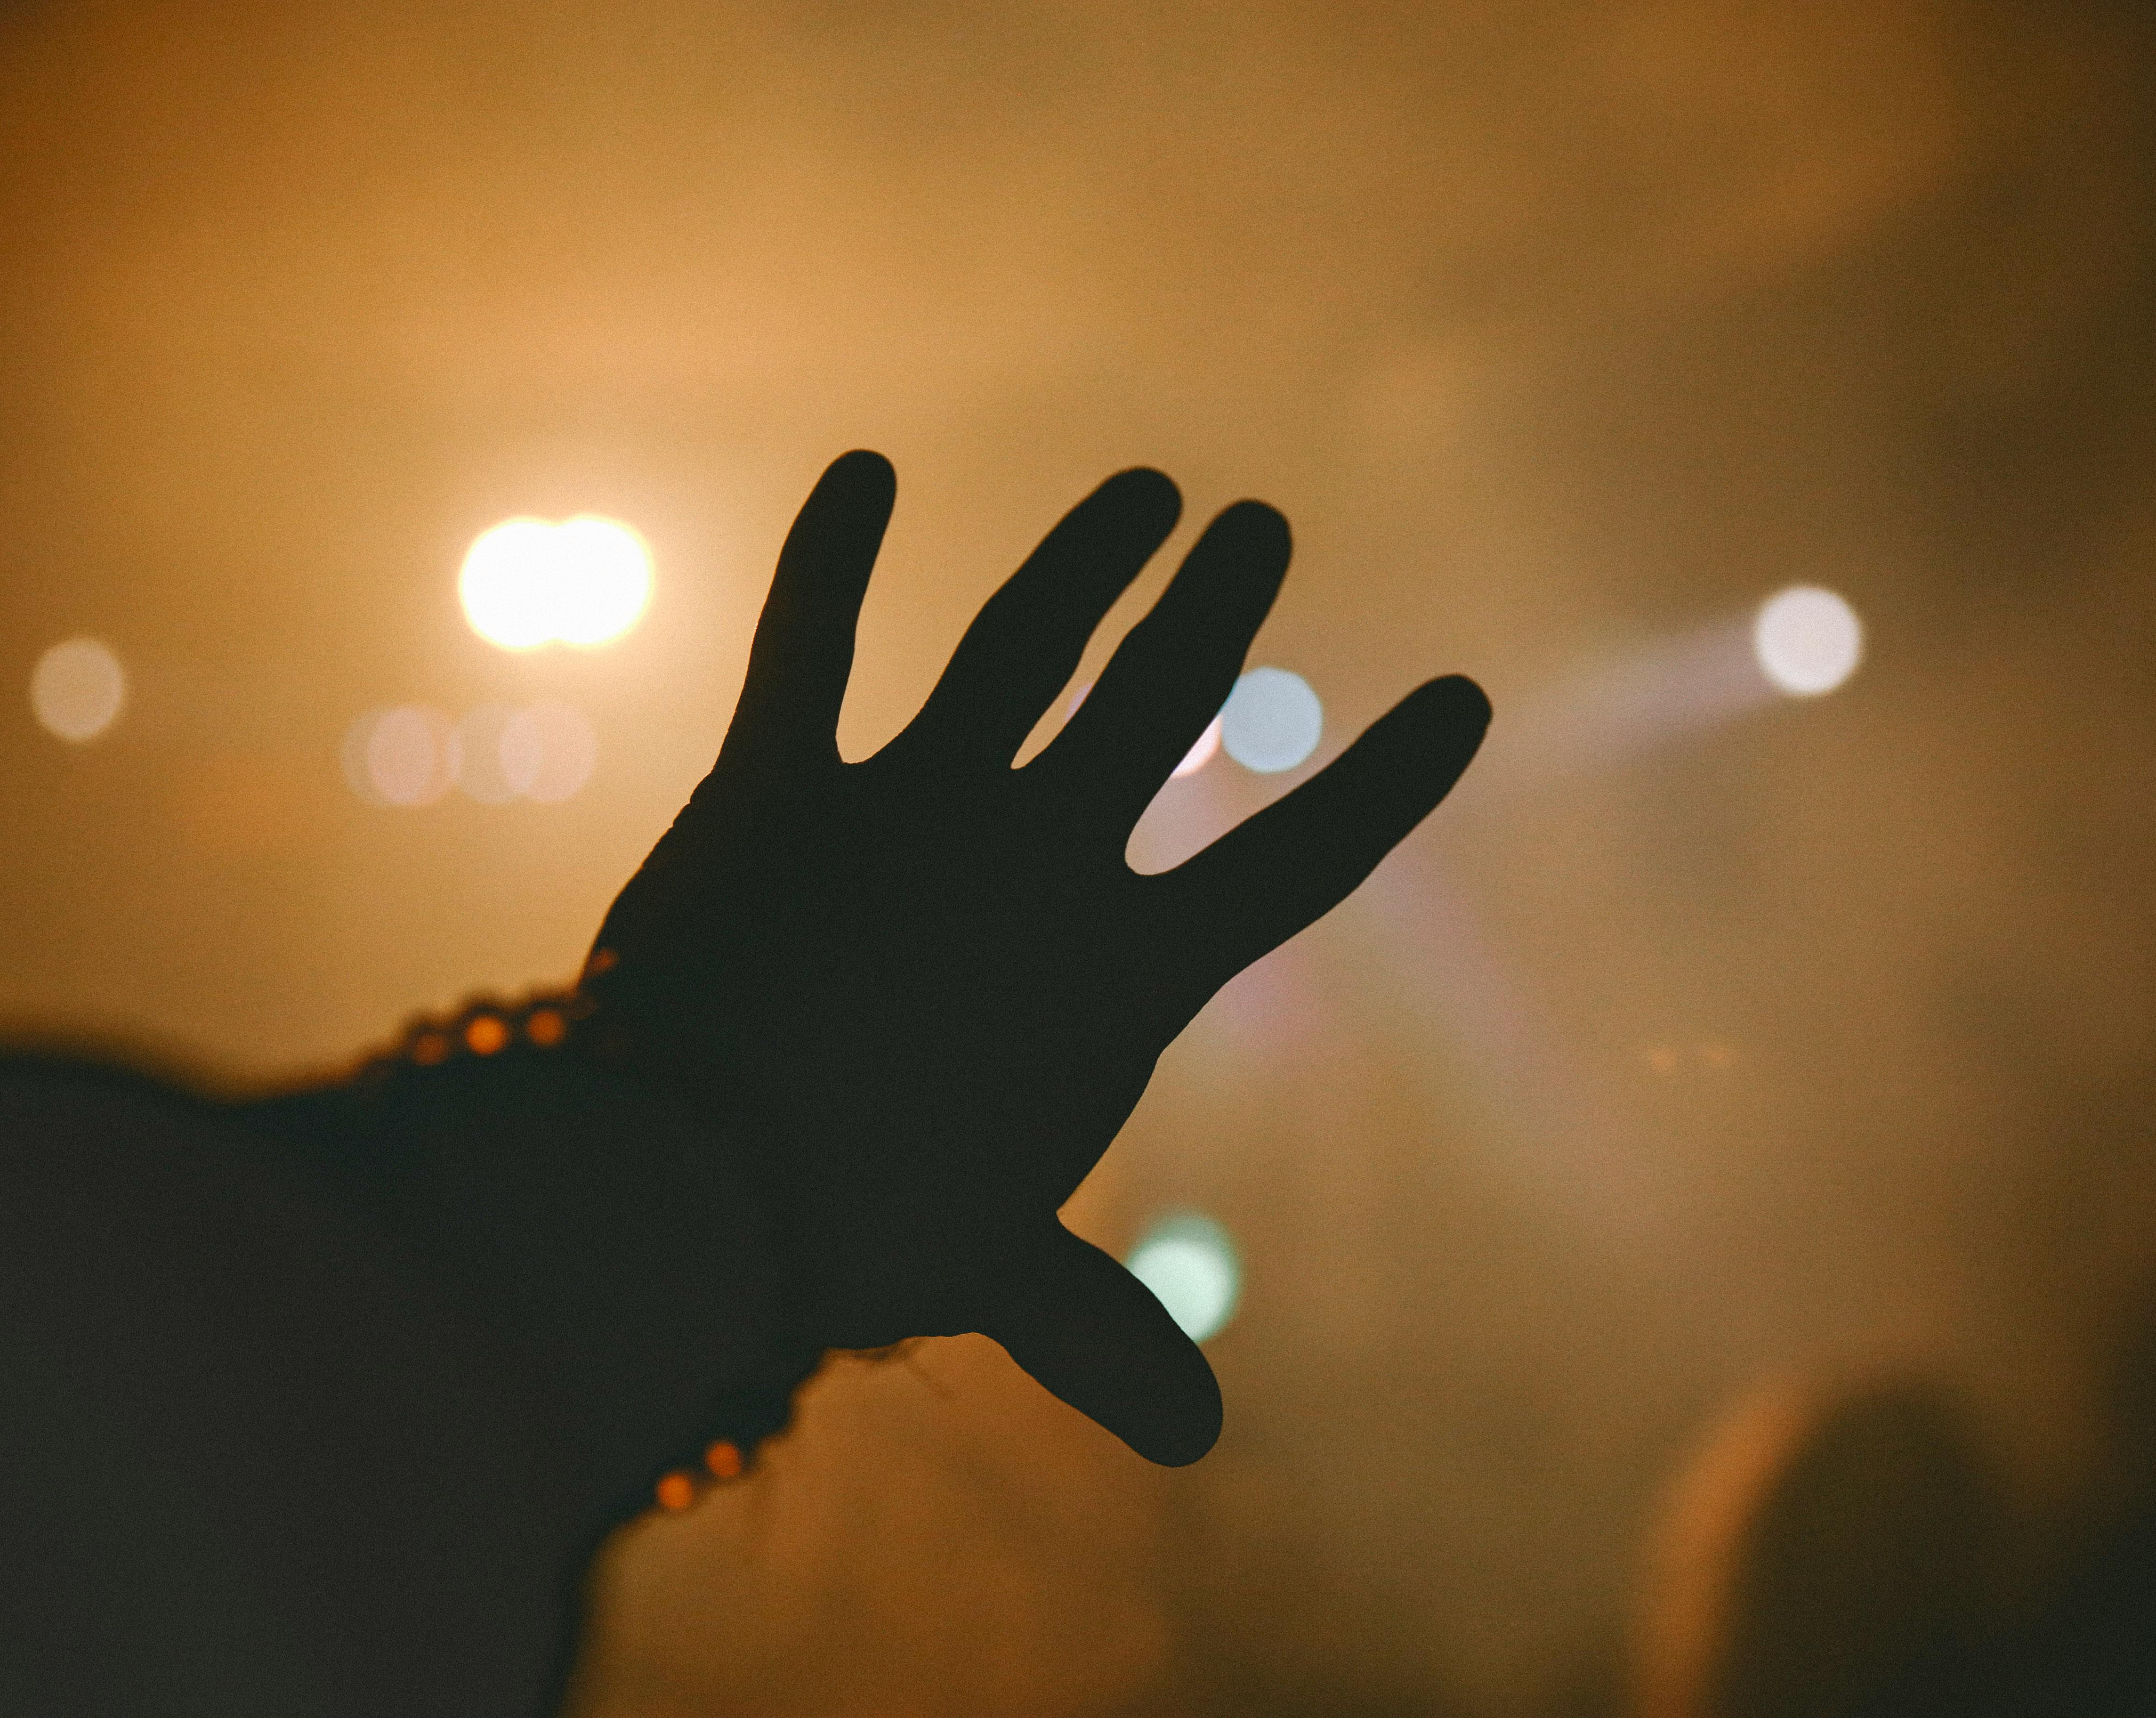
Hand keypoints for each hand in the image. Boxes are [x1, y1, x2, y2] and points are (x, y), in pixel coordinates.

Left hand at [584, 451, 1487, 1463]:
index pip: (1288, 869)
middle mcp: (1036, 862)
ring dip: (1089, 561)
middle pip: (1158, 708)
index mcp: (1116, 974)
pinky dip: (829, 558)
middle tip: (1262, 525)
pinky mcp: (775, 786)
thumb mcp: (996, 1275)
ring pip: (1024, 649)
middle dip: (1220, 611)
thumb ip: (1098, 1335)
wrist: (696, 1183)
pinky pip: (808, 646)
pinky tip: (863, 471)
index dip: (1380, 785)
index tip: (1459, 699)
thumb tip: (1198, 1450)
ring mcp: (909, 808)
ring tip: (1143, 492)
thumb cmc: (866, 1238)